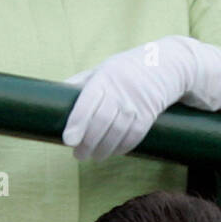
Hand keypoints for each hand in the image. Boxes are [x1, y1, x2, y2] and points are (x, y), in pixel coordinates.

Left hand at [62, 36, 220, 161]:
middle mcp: (121, 91)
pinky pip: (134, 136)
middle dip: (87, 142)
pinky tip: (113, 152)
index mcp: (105, 77)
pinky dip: (121, 148)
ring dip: (103, 149)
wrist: (167, 65)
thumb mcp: (104, 68)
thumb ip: (82, 82)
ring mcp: (137, 103)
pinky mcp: (150, 114)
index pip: (88, 102)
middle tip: (78, 154)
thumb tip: (53, 97)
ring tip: (93, 156)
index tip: (68, 139)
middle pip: (101, 121)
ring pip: (117, 132)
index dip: (77, 123)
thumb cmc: (127, 68)